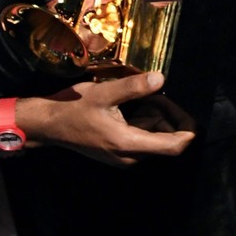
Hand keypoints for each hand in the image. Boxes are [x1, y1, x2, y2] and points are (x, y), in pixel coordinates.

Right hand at [17, 71, 194, 166]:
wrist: (48, 125)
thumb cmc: (73, 108)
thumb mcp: (104, 93)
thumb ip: (134, 87)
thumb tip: (161, 79)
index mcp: (129, 144)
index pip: (174, 146)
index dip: (188, 129)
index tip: (188, 110)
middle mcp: (130, 157)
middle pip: (165, 139)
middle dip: (164, 114)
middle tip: (152, 92)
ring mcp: (123, 156)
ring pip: (152, 136)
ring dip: (151, 116)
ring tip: (135, 96)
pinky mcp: (117, 152)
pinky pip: (139, 137)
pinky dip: (140, 121)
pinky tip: (126, 106)